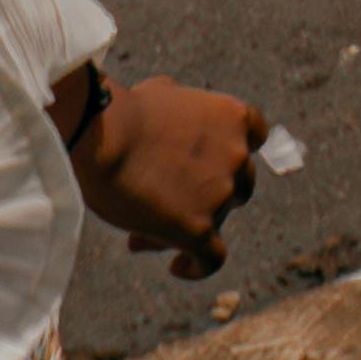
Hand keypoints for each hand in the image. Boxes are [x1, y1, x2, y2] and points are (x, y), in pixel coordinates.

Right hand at [58, 68, 266, 279]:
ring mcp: (222, 193)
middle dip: (203, 196)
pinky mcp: (200, 229)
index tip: (205, 168)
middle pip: (235, 185)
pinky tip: (177, 266)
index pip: (254, 140)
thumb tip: (173, 112)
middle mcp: (238, 154)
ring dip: (187, 227)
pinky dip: (198, 266)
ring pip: (215, 221)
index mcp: (234, 117)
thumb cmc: (125, 112)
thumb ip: (183, 107)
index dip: (229, 156)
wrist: (106, 137)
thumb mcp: (164, 93)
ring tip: (143, 233)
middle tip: (163, 206)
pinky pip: (212, 259)